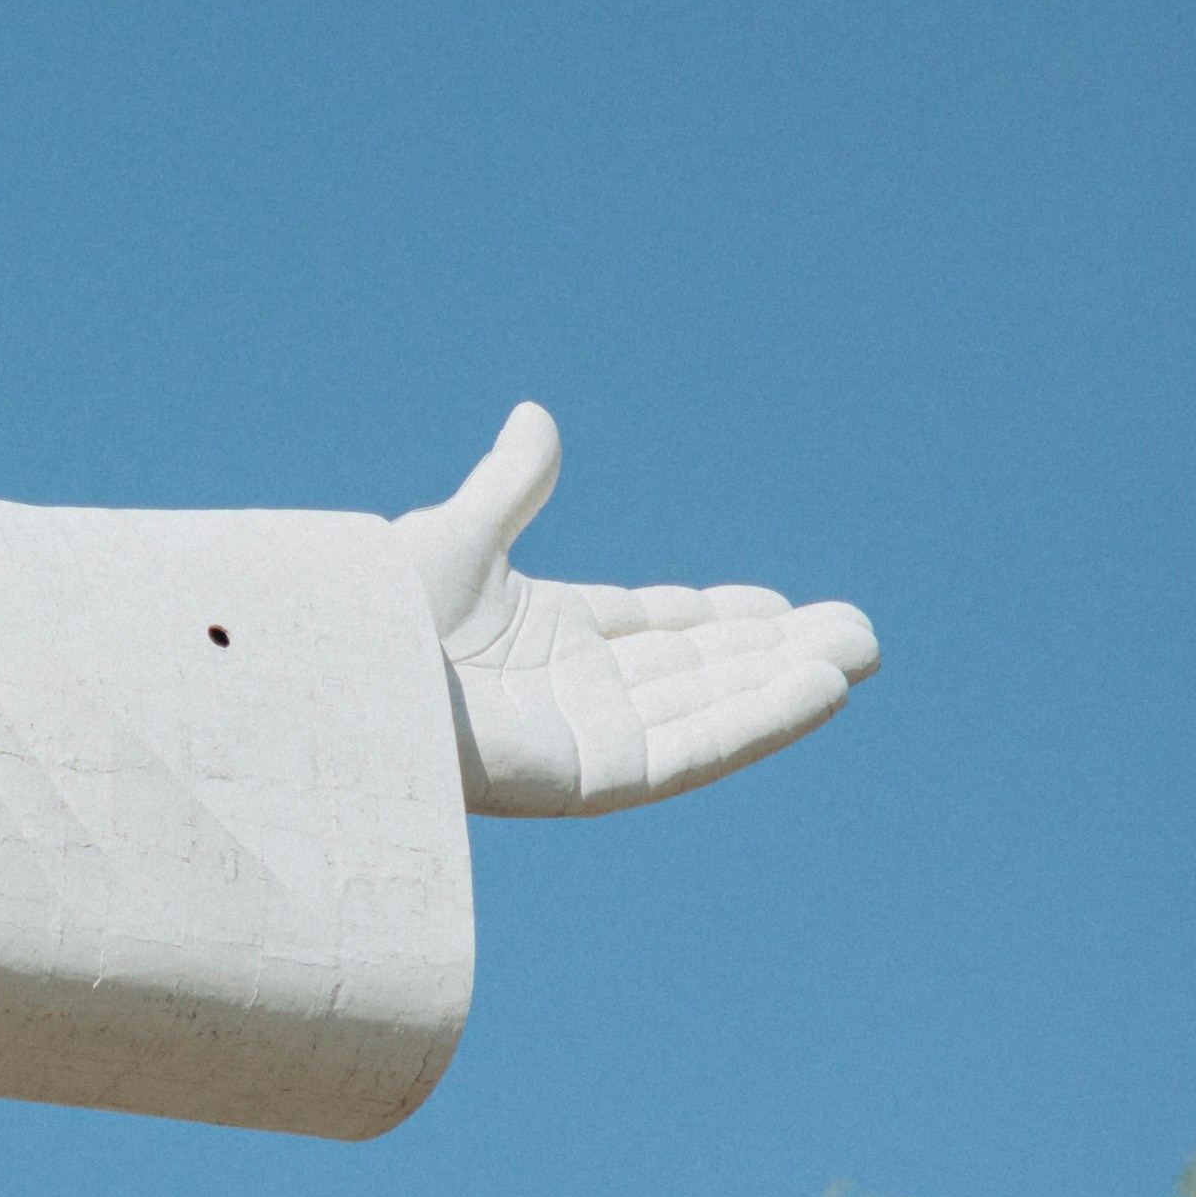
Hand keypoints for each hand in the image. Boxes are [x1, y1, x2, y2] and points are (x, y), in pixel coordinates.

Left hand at [396, 403, 876, 816]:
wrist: (332, 680)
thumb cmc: (368, 615)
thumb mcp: (455, 539)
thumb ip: (511, 487)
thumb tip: (535, 416)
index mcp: (539, 634)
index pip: (654, 626)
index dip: (721, 617)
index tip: (788, 605)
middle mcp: (569, 690)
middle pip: (696, 670)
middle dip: (777, 651)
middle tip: (863, 632)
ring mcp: (582, 737)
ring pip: (708, 709)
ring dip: (785, 684)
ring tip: (862, 652)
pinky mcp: (590, 780)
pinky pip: (692, 753)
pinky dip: (758, 722)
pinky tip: (821, 688)